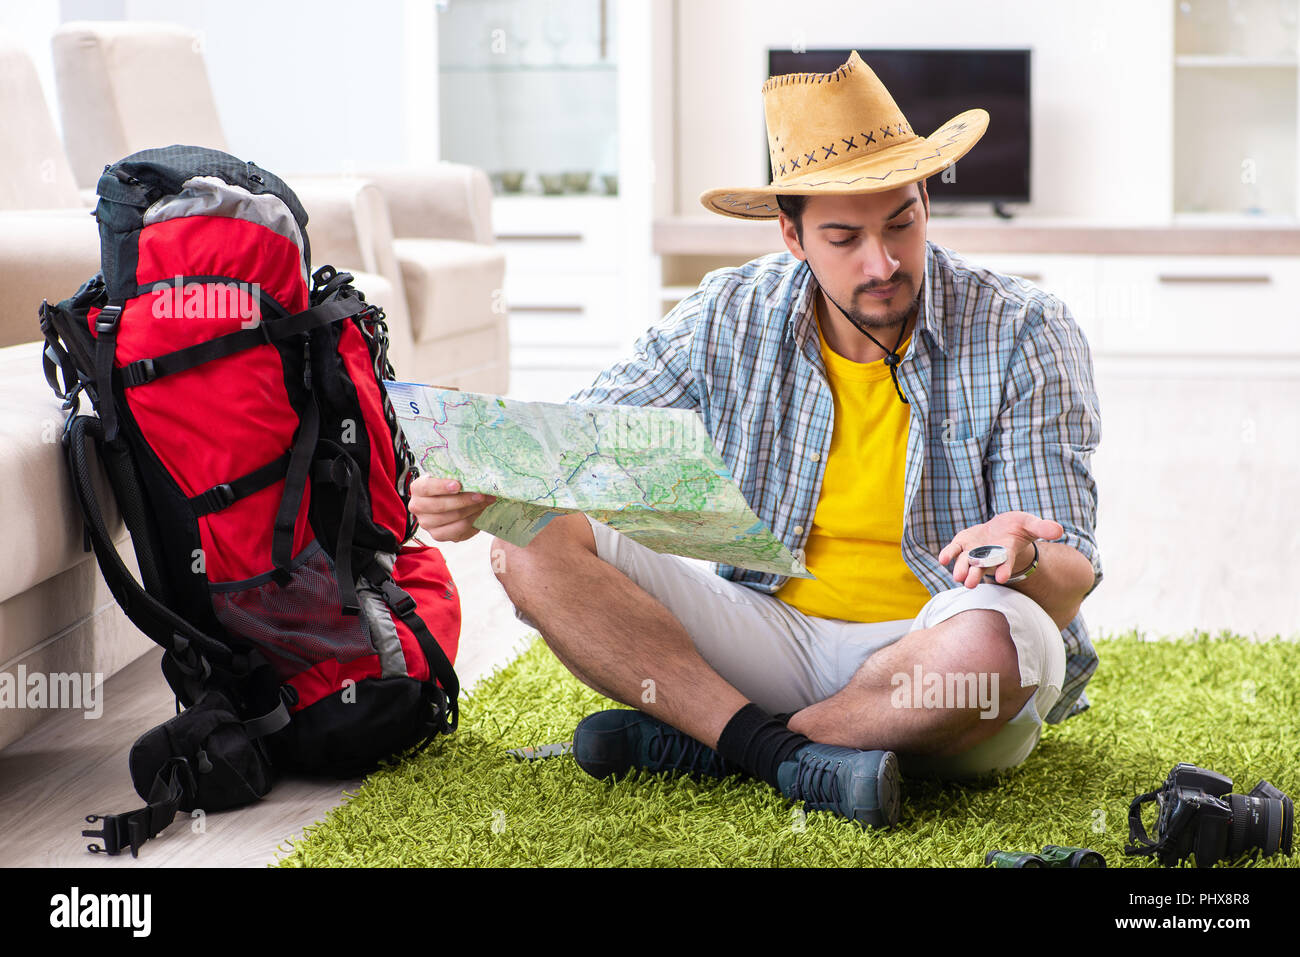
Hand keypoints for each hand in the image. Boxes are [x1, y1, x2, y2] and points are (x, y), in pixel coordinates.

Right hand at [408, 475, 495, 541]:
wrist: (445, 499)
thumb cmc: (447, 485)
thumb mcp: (446, 476)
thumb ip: (455, 475)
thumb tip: (474, 476)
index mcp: (417, 489)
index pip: (427, 488)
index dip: (442, 486)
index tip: (458, 485)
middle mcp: (418, 507)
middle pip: (441, 506)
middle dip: (464, 500)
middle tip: (481, 494)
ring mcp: (426, 524)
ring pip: (452, 518)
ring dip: (473, 510)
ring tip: (485, 502)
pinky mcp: (438, 535)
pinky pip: (458, 530)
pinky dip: (472, 521)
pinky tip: (480, 512)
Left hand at [937, 510, 1061, 588]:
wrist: (999, 530)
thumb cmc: (1017, 529)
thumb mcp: (1030, 524)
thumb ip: (1042, 528)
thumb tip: (1059, 530)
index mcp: (1006, 553)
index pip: (1006, 563)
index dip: (1004, 570)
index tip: (1001, 578)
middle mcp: (988, 556)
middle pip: (981, 568)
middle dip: (976, 575)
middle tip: (970, 584)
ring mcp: (973, 552)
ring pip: (965, 563)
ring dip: (961, 569)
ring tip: (958, 577)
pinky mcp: (961, 544)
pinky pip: (953, 551)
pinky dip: (948, 554)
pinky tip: (943, 559)